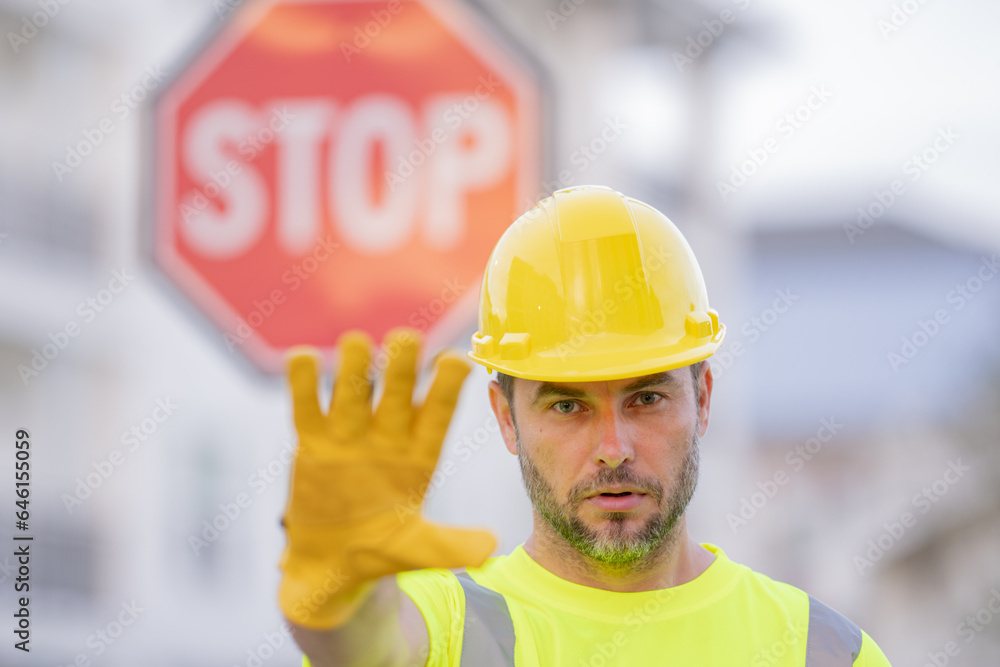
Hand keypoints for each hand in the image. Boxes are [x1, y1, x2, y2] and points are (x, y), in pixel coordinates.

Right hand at [278, 327, 496, 628]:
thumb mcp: (418, 551)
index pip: (439, 412)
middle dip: (402, 363)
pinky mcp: (311, 439)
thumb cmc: (381, 551)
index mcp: (420, 453)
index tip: (455, 361)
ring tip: (356, 346)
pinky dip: (302, 378)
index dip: (448, 386)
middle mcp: (387, 434)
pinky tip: (303, 359)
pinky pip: (305, 402)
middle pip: (398, 388)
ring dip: (354, 363)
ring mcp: (349, 433)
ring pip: (354, 386)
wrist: (332, 562)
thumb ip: (451, 547)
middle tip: (406, 340)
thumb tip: (490, 547)